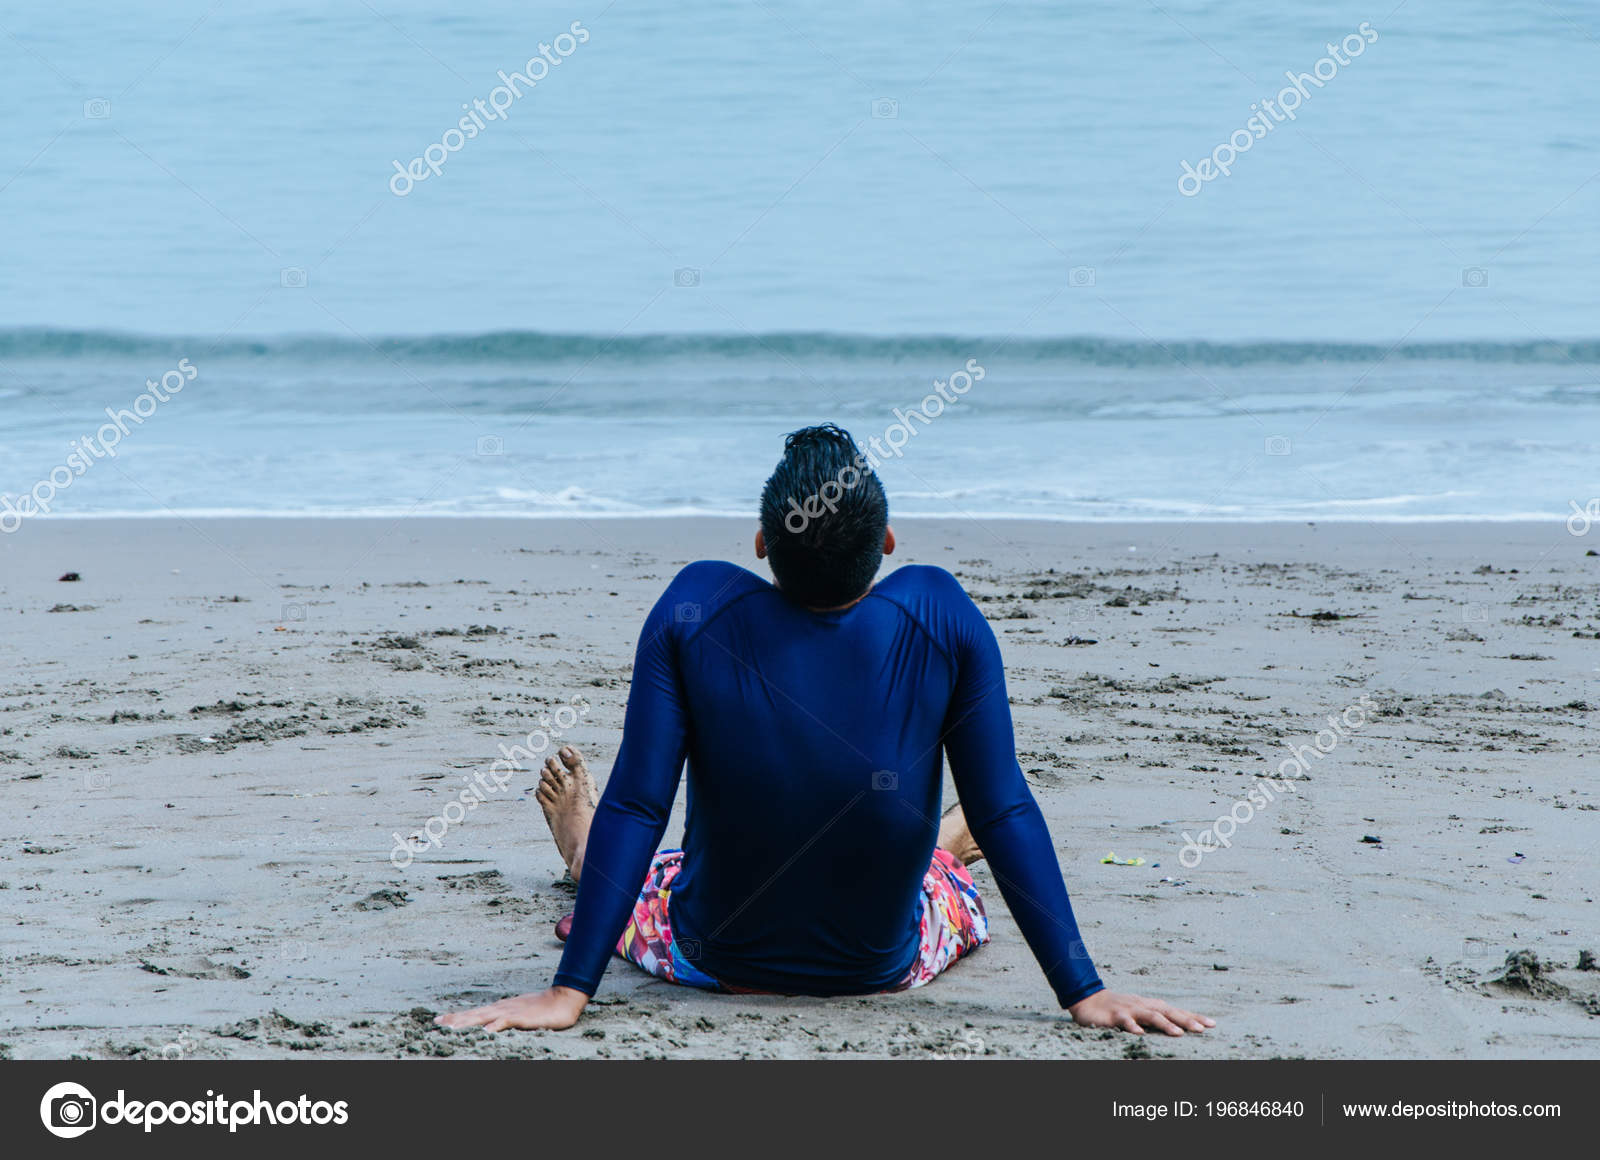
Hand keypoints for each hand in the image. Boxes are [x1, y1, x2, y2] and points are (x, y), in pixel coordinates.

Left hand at [434, 986, 588, 1031]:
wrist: (563, 999)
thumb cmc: (542, 1008)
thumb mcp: (520, 1013)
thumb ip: (505, 1019)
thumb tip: (490, 1025)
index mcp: (500, 1008)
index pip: (475, 1012)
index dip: (457, 1016)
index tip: (440, 1020)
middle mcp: (502, 1007)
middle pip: (474, 1014)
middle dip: (455, 1019)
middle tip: (437, 1023)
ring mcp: (512, 1011)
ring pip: (485, 1016)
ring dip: (469, 1021)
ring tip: (453, 1027)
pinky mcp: (523, 1016)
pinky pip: (507, 1020)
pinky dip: (496, 1025)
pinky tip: (486, 1030)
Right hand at [1069, 989, 1214, 1035]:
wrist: (1088, 1000)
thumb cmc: (1117, 1009)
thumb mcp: (1138, 1013)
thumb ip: (1155, 1019)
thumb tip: (1179, 1028)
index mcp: (1150, 1006)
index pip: (1176, 1011)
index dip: (1193, 1017)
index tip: (1212, 1024)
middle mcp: (1143, 1005)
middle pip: (1167, 1012)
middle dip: (1186, 1020)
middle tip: (1202, 1029)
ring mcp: (1129, 1009)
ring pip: (1150, 1016)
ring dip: (1164, 1024)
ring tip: (1178, 1033)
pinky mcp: (1114, 1015)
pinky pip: (1124, 1020)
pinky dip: (1132, 1026)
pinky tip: (1139, 1034)